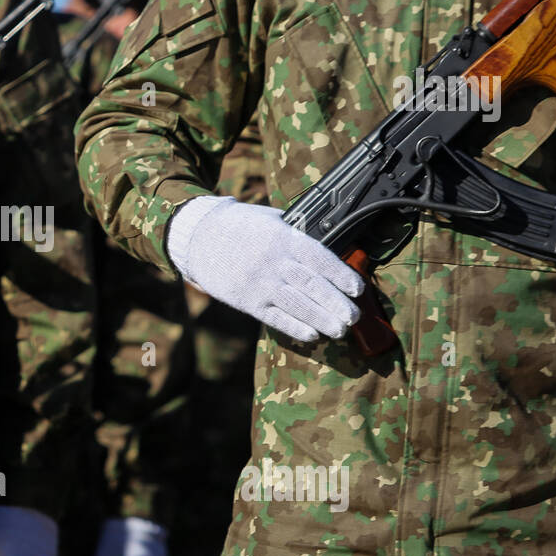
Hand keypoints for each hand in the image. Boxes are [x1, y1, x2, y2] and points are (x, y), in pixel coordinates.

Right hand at [166, 195, 363, 342]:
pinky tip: (311, 335)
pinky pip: (274, 316)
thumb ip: (296, 235)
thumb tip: (327, 254)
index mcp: (282, 237)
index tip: (357, 289)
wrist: (198, 236)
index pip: (319, 258)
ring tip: (340, 330)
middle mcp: (273, 261)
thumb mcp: (271, 220)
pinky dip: (294, 327)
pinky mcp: (245, 300)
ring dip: (321, 319)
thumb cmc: (240, 226)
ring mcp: (258, 282)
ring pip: (296, 305)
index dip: (340, 275)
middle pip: (311, 285)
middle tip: (354, 317)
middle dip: (336, 304)